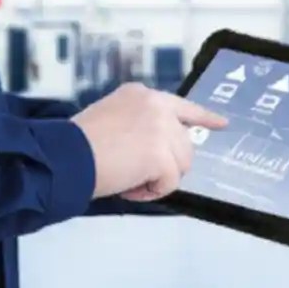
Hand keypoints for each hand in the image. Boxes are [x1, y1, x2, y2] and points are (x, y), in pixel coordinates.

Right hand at [71, 83, 227, 200]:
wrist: (67, 156)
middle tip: (134, 173)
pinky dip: (151, 191)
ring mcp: (162, 128)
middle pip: (184, 144)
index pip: (183, 105)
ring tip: (127, 177)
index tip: (221, 123)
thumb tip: (157, 149)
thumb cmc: (78, 145)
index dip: (204, 117)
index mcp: (142, 95)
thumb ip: (139, 125)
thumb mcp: (111, 118)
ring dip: (158, 179)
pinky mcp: (162, 154)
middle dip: (166, 164)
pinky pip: (171, 182)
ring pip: (181, 165)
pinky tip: (129, 185)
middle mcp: (156, 105)